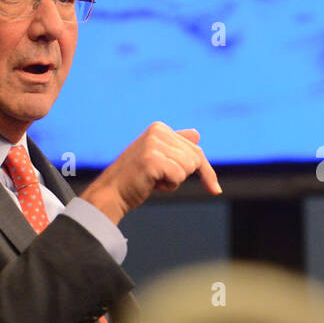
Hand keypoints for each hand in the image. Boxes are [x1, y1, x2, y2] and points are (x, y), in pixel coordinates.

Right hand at [81, 123, 221, 224]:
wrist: (111, 193)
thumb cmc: (136, 178)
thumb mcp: (158, 157)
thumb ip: (176, 145)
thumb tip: (197, 134)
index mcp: (160, 128)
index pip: (197, 149)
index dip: (203, 170)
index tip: (212, 188)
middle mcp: (157, 131)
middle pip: (196, 158)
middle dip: (183, 175)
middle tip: (158, 177)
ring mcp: (153, 144)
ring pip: (189, 167)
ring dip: (174, 180)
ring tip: (152, 179)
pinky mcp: (152, 159)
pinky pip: (179, 177)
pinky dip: (169, 186)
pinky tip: (151, 183)